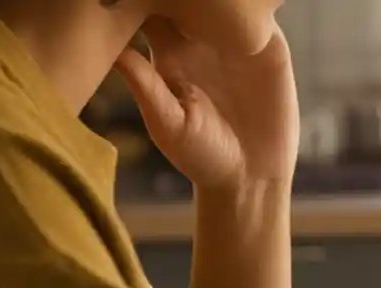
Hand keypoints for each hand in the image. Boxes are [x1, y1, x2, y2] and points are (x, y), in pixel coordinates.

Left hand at [114, 17, 298, 188]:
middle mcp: (200, 39)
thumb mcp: (167, 122)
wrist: (250, 177)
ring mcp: (236, 41)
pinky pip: (262, 15)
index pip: (150, 7)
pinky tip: (246, 2)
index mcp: (167, 51)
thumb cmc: (200, 155)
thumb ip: (144, 84)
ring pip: (226, 0)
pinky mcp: (269, 47)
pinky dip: (255, 3)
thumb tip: (111, 49)